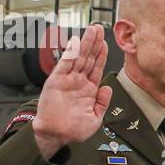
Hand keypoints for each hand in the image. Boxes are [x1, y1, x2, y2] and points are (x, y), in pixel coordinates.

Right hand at [32, 23, 112, 158]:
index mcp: (88, 90)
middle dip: (94, 43)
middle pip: (88, 58)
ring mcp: (67, 80)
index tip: (106, 43)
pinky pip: (64, 64)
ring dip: (85, 43)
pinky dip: (70, 52)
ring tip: (91, 30)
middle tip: (99, 28)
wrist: (56, 136)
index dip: (101, 55)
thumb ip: (102, 103)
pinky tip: (76, 42)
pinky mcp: (56, 81)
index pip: (96, 68)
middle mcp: (78, 82)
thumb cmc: (74, 130)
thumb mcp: (95, 118)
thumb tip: (107, 87)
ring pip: (78, 57)